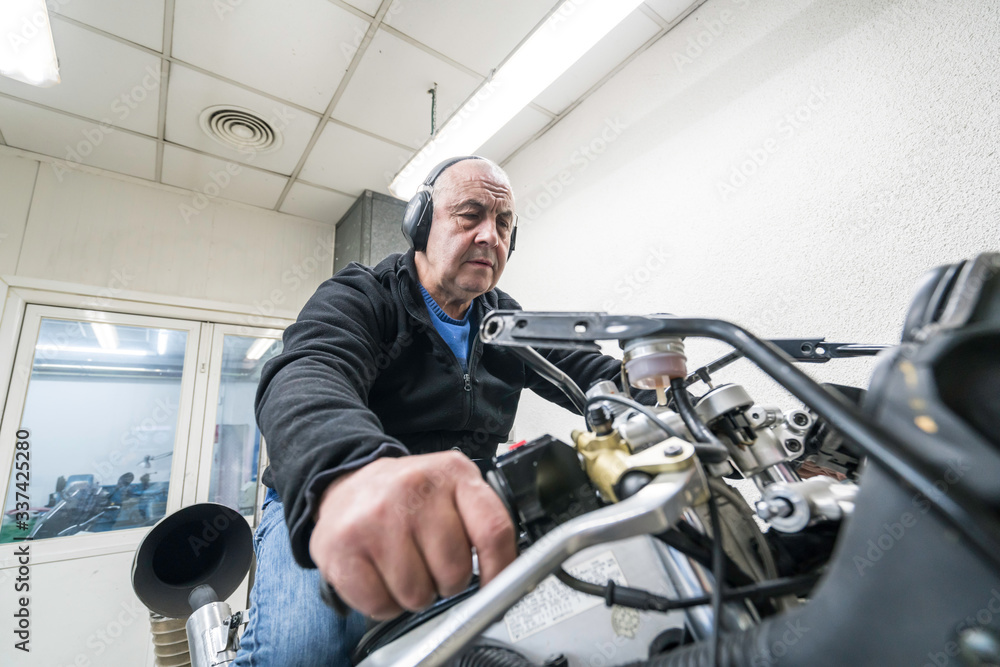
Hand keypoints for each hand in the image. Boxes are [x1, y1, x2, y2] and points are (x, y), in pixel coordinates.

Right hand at [309, 451, 516, 618]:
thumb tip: (510, 573)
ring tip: (404, 566)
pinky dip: (384, 602)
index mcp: (453, 473)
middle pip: (454, 571)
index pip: (493, 530)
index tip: (497, 587)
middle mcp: (415, 489)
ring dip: (415, 593)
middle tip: (432, 564)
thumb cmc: (406, 495)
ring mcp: (377, 517)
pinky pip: (380, 604)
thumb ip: (482, 521)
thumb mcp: (453, 487)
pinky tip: (380, 575)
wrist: (346, 483)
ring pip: (417, 594)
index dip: (501, 569)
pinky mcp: (344, 545)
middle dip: (447, 581)